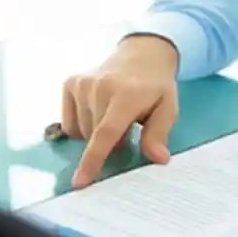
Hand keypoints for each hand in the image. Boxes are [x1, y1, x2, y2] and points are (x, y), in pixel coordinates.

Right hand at [62, 35, 179, 188]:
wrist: (143, 54)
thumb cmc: (156, 86)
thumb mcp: (168, 108)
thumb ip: (159, 133)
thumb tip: (158, 158)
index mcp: (126, 94)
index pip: (106, 133)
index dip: (93, 160)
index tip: (80, 182)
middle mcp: (99, 87)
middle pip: (94, 137)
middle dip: (110, 144)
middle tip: (127, 128)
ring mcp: (82, 83)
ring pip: (81, 132)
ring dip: (96, 134)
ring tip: (113, 115)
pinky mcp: (71, 83)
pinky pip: (69, 123)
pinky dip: (82, 126)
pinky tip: (97, 111)